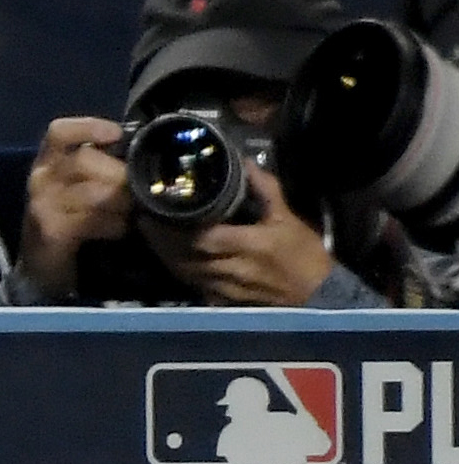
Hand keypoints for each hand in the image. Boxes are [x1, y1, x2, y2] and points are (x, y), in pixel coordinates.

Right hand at [17, 114, 131, 296]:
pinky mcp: (51, 230)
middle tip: (141, 191)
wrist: (40, 267)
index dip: (88, 127)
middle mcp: (40, 177)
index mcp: (48, 162)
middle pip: (83, 160)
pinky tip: (121, 230)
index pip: (59, 132)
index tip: (116, 133)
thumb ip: (100, 170)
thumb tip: (142, 155)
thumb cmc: (68, 220)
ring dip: (121, 203)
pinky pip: (89, 221)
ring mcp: (43, 204)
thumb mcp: (78, 189)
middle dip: (119, 175)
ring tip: (135, 214)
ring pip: (91, 192)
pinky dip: (112, 225)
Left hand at [140, 159, 336, 305]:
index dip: (174, 228)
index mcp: (249, 245)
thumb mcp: (288, 218)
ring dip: (165, 255)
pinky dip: (179, 271)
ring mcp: (227, 288)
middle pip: (186, 256)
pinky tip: (169, 257)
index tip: (155, 211)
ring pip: (185, 272)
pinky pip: (194, 286)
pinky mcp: (226, 301)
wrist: (320, 296)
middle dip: (161, 240)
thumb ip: (266, 189)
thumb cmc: (305, 254)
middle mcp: (233, 269)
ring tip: (149, 235)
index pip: (202, 238)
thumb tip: (243, 162)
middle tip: (143, 220)